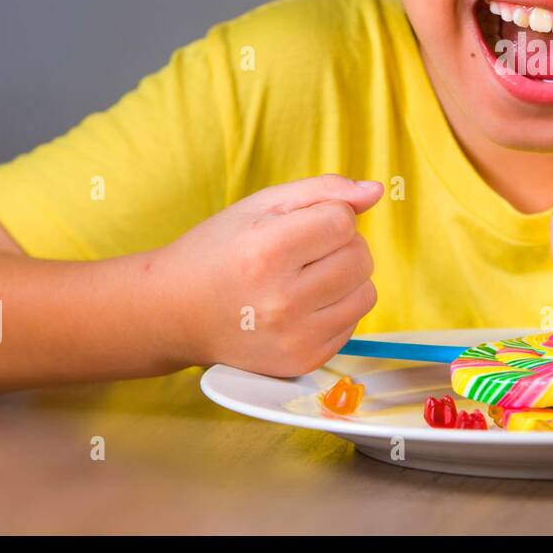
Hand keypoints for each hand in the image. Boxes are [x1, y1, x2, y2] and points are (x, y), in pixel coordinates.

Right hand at [154, 174, 382, 375]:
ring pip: (367, 292)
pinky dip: (337, 308)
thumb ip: (323, 190)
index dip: (328, 215)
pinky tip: (301, 305)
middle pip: (361, 257)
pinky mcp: (303, 362)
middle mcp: (281, 301)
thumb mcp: (261, 205)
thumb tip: (376, 191)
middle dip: (341, 246)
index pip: (342, 221)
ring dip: (345, 278)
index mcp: (266, 252)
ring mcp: (293, 337)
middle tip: (301, 252)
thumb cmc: (220, 251)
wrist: (176, 313)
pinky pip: (354, 322)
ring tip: (304, 278)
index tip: (299, 226)